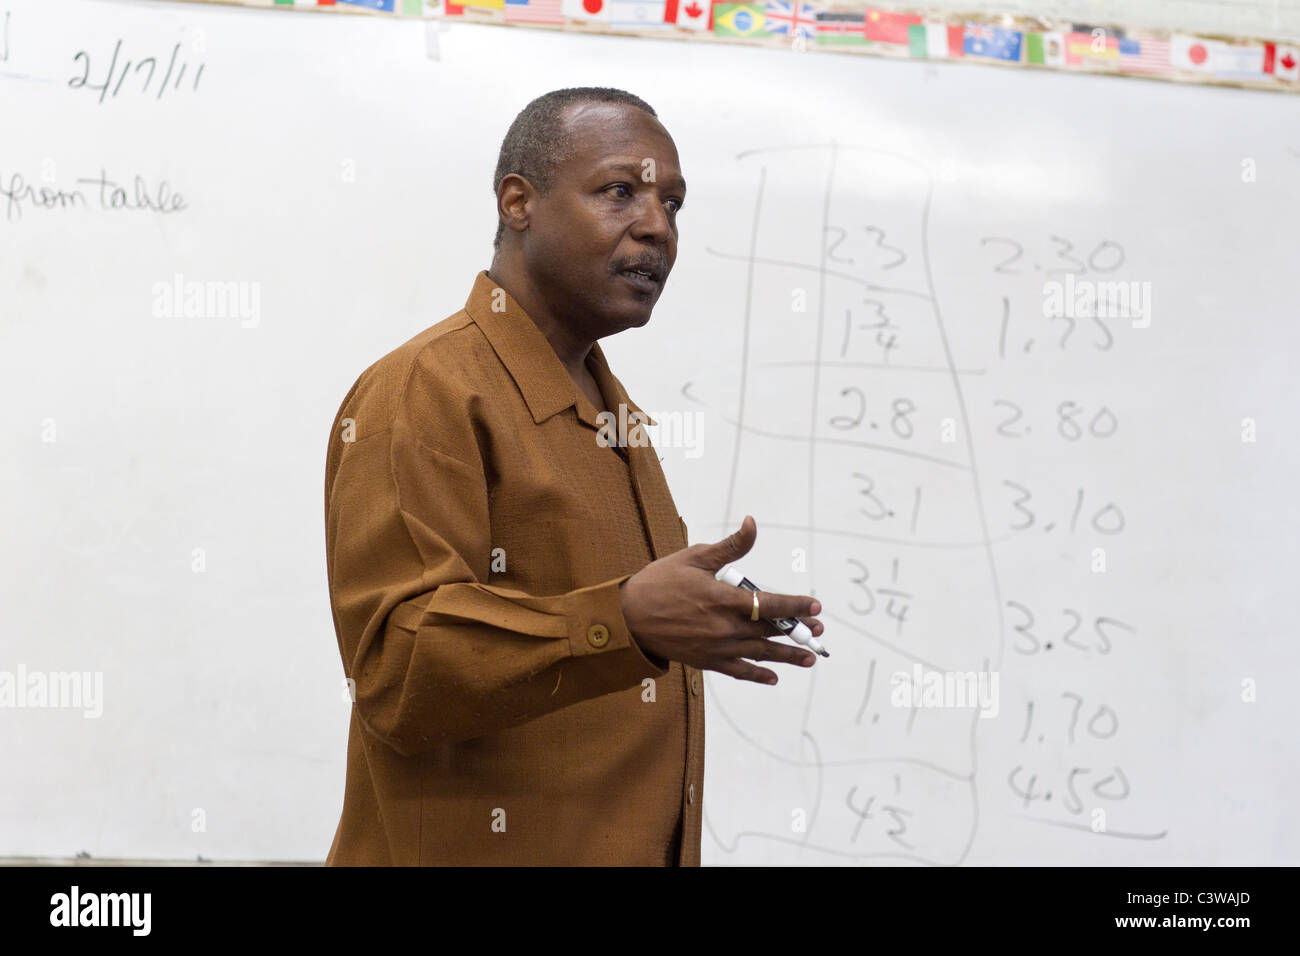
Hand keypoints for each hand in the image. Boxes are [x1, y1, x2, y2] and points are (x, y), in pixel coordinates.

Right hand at [618, 515, 823, 684]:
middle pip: (769, 630)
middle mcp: (724, 627)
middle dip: (796, 630)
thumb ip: (729, 546)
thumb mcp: (694, 557)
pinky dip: (757, 675)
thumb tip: (752, 524)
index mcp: (722, 598)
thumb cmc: (659, 582)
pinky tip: (773, 677)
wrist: (628, 617)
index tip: (816, 606)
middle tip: (817, 630)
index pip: (769, 603)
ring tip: (808, 658)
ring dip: (786, 656)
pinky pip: (737, 671)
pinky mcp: (706, 660)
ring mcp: (716, 647)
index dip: (795, 605)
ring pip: (759, 653)